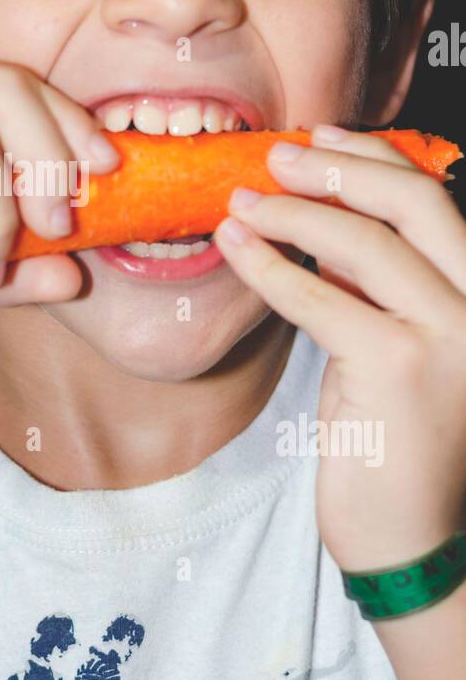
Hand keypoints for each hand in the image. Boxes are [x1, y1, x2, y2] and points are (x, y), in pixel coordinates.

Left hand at [214, 125, 465, 570]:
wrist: (414, 540)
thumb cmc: (396, 442)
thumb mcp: (393, 346)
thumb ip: (374, 286)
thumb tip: (319, 217)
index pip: (435, 201)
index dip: (376, 159)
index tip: (322, 138)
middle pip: (413, 204)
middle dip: (339, 167)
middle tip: (276, 155)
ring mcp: (450, 337)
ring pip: (366, 244)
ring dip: (293, 212)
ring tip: (240, 202)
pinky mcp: (400, 370)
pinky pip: (322, 299)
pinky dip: (270, 267)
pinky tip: (235, 248)